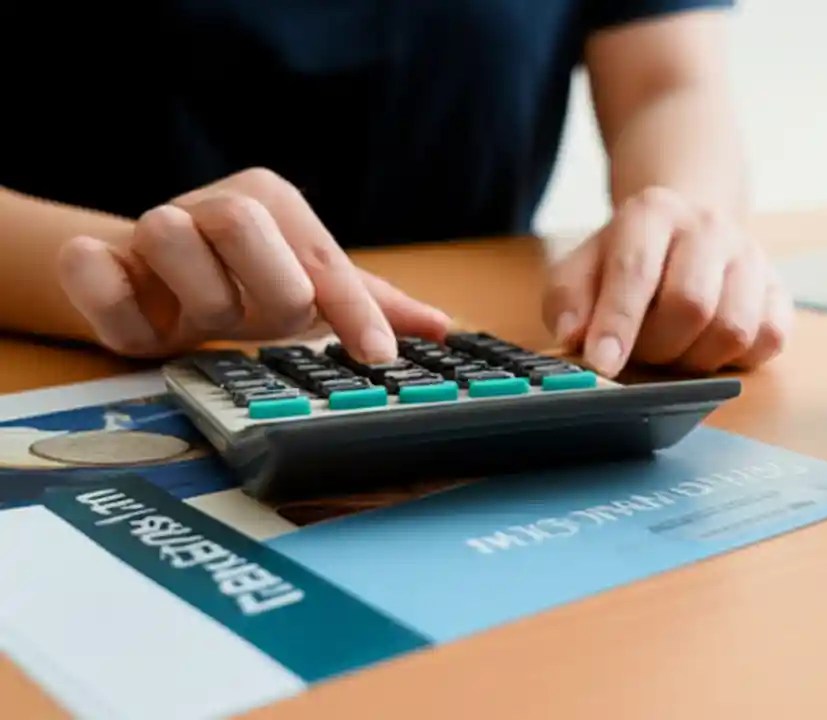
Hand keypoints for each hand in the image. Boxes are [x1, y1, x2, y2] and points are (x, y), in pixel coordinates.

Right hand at [56, 168, 449, 362]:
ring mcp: (152, 226)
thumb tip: (442, 325)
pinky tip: (143, 322)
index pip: (325, 260)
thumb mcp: (314, 293)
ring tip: (206, 320)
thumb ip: (374, 305)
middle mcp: (215, 205)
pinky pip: (92, 267)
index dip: (353, 310)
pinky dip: (114, 298)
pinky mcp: (95, 258)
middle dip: (265, 286)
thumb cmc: (251, 286)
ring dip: (200, 300)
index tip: (377, 356)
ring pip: (170, 238)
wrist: (160, 290)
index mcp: (275, 202)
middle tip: (263, 320)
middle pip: (242, 222)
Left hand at [543, 186, 792, 376]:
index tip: (602, 363)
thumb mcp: (584, 266)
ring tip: (675, 348)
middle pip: (691, 305)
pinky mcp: (779, 290)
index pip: (636, 271)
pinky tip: (710, 346)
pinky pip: (768, 340)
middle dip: (658, 346)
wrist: (690, 227)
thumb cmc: (631, 256)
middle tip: (642, 351)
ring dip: (696, 358)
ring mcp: (751, 257)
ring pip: (733, 329)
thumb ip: (568, 300)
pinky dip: (736, 358)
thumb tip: (572, 336)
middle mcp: (709, 226)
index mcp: (653, 212)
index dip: (618, 323)